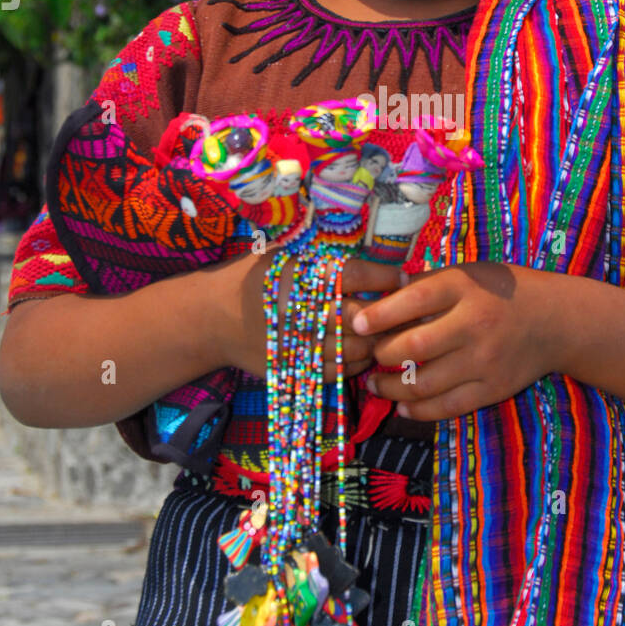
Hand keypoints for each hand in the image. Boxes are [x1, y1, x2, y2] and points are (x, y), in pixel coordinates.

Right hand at [210, 249, 403, 381]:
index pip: (359, 274)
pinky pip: (340, 371)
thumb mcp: (288, 255)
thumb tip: (378, 260)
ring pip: (356, 348)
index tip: (405, 277)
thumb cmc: (258, 278)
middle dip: (389, 315)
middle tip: (408, 311)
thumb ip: (327, 259)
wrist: (216, 316)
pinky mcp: (295, 369)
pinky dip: (357, 362)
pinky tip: (362, 350)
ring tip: (389, 333)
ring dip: (376, 341)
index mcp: (303, 274)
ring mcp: (299, 344)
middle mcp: (303, 309)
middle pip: (363, 316)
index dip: (387, 277)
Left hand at [350, 261, 559, 419]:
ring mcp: (485, 360)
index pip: (415, 300)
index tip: (355, 324)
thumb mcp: (466, 274)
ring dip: (392, 388)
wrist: (555, 321)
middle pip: (415, 345)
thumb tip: (376, 300)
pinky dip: (418, 409)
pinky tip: (402, 404)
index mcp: (465, 288)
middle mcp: (475, 323)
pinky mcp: (493, 388)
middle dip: (381, 354)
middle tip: (367, 356)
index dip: (380, 314)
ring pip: (425, 383)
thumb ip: (426, 285)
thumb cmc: (500, 291)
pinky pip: (447, 406)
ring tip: (376, 384)